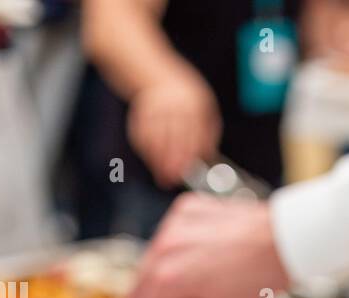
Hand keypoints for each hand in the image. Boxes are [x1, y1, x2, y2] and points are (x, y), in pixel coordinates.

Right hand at [127, 68, 221, 187]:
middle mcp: (179, 101)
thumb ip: (206, 129)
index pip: (198, 132)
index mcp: (198, 101)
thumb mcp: (201, 105)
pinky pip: (143, 132)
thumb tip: (207, 156)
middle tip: (173, 179)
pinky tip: (150, 161)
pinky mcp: (141, 107)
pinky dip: (146, 150)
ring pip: (159, 137)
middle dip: (174, 162)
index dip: (193, 155)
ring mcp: (159, 102)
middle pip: (177, 136)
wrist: (150, 68)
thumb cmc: (180, 94)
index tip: (189, 170)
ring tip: (162, 176)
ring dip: (158, 161)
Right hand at [129, 195, 290, 297]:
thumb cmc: (259, 280)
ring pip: (152, 258)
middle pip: (141, 285)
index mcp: (170, 279)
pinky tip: (191, 265)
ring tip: (178, 296)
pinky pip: (169, 235)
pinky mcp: (187, 209)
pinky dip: (173, 251)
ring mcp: (174, 225)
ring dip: (159, 278)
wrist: (285, 240)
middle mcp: (165, 248)